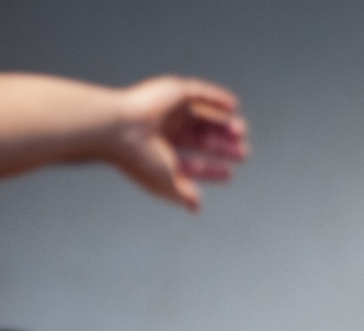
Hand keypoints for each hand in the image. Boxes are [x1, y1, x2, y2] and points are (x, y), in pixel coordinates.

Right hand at [111, 76, 248, 209]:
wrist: (121, 129)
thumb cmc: (139, 157)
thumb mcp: (166, 180)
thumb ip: (183, 192)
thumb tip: (196, 207)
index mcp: (160, 153)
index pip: (190, 162)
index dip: (210, 169)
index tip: (228, 175)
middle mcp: (164, 130)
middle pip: (200, 138)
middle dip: (221, 146)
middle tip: (242, 154)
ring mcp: (168, 109)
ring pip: (203, 116)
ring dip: (223, 124)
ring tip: (241, 132)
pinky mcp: (173, 91)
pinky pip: (200, 92)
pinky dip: (217, 98)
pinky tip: (233, 106)